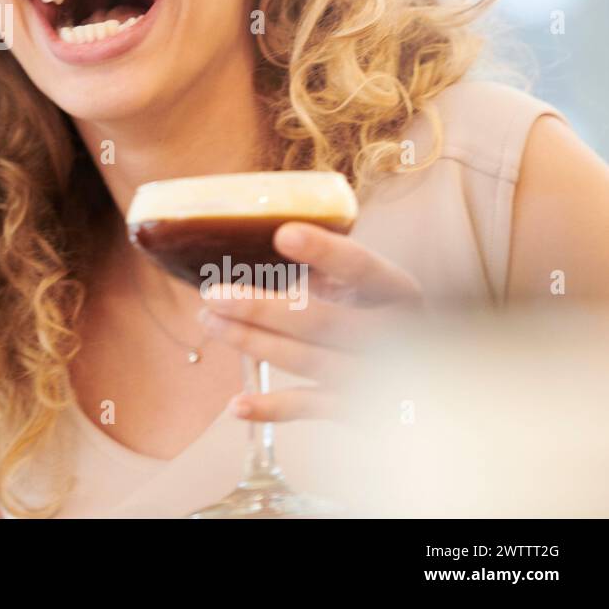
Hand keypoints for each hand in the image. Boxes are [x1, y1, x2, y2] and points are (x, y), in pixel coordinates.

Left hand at [195, 221, 422, 424]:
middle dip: (262, 309)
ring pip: (309, 361)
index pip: (363, 268)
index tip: (282, 234)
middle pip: (324, 321)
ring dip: (254, 343)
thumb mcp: (368, 286)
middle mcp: (398, 334)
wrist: (436, 382)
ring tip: (209, 322)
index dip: (324, 251)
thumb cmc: (381, 315)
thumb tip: (261, 240)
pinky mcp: (364, 410)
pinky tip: (236, 404)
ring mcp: (382, 375)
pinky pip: (312, 409)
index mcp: (399, 291)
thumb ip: (329, 268)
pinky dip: (273, 408)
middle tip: (213, 295)